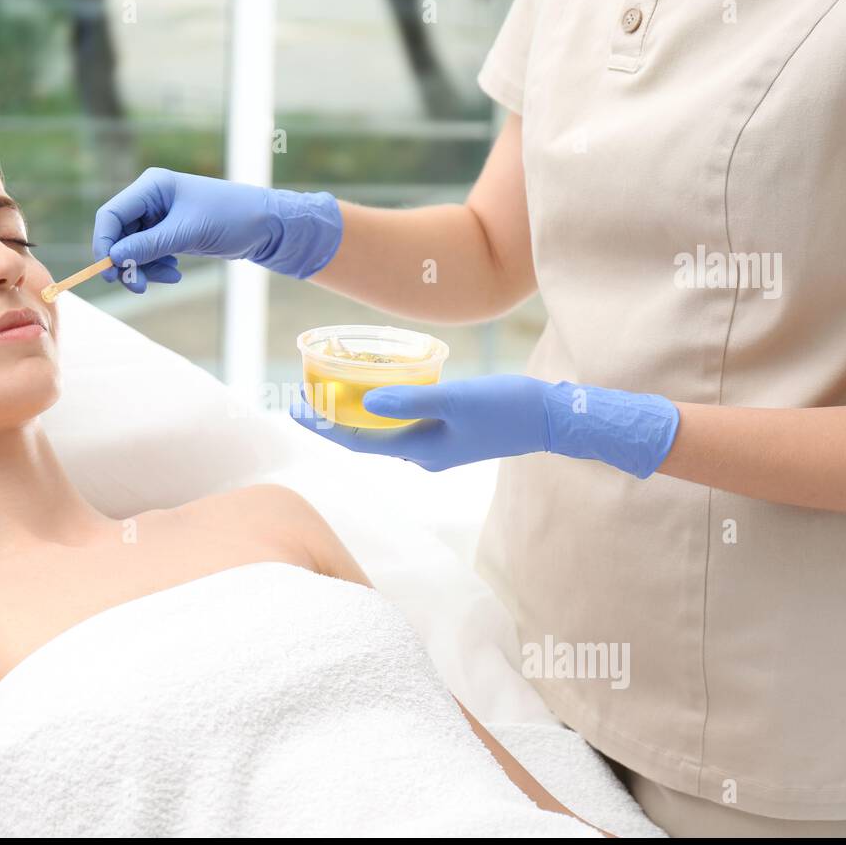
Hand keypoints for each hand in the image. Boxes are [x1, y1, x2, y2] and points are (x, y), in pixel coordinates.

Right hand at [92, 168, 341, 291]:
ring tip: (171, 277)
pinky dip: (157, 267)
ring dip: (145, 268)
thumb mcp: (187, 233)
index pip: (111, 214)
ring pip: (133, 248)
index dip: (104, 243)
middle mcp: (152, 199)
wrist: (267, 226)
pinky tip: (176, 273)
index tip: (110, 272)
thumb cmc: (231, 218)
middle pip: (119, 234)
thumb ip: (148, 245)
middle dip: (127, 262)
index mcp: (152, 186)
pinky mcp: (171, 233)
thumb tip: (114, 258)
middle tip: (139, 287)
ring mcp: (160, 217)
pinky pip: (150, 254)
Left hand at [288, 374, 679, 477]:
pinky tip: (375, 389)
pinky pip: (403, 423)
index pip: (359, 442)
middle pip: (366, 439)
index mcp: (420, 451)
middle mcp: (423, 455)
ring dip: (355, 414)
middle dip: (332, 419)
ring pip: (384, 432)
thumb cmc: (508, 407)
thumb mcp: (458, 400)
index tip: (294, 409)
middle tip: (300, 396)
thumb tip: (365, 404)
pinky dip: (383, 409)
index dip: (324, 426)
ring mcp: (436, 446)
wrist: (551, 418)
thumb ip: (412, 402)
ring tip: (328, 390)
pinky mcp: (449, 434)